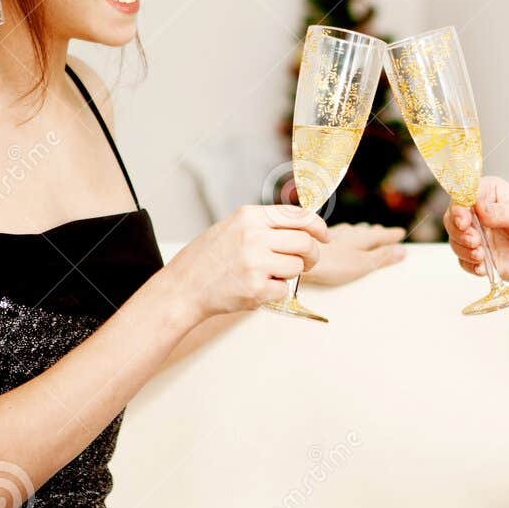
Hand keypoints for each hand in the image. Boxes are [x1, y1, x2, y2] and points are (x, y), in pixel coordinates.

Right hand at [172, 204, 329, 316]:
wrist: (183, 288)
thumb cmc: (208, 259)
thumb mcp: (234, 227)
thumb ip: (265, 225)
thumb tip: (303, 226)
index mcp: (250, 216)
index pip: (298, 216)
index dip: (317, 227)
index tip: (325, 236)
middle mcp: (254, 236)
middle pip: (305, 242)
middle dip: (312, 254)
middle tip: (307, 262)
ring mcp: (256, 262)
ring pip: (297, 266)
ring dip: (289, 274)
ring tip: (267, 275)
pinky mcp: (256, 288)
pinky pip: (284, 289)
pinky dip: (276, 291)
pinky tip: (255, 288)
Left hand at [302, 222, 407, 285]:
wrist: (300, 255)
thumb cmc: (332, 262)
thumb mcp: (363, 263)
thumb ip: (381, 257)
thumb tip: (401, 251)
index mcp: (362, 239)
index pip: (382, 236)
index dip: (392, 235)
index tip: (401, 233)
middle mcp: (349, 233)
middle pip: (367, 232)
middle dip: (378, 233)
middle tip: (386, 232)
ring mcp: (333, 234)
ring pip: (353, 231)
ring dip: (363, 232)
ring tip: (367, 232)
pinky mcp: (320, 239)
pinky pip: (340, 234)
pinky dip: (348, 236)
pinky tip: (341, 238)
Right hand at [442, 175, 508, 286]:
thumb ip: (502, 212)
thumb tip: (478, 208)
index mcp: (493, 192)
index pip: (465, 193)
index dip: (459, 206)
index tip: (463, 221)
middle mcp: (481, 211)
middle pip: (453, 216)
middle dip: (459, 231)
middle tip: (474, 241)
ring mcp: (478, 233)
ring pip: (455, 238)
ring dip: (463, 248)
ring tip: (481, 256)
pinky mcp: (478, 254)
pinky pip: (462, 259)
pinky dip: (468, 264)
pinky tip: (482, 268)